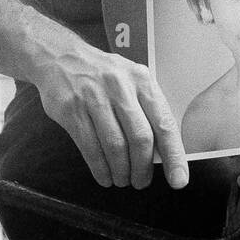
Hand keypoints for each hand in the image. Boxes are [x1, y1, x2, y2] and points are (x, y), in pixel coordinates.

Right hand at [34, 39, 187, 190]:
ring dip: (121, 171)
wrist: (60, 57)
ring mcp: (94, 97)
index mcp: (142, 80)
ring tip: (122, 180)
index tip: (179, 179)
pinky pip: (90, 147)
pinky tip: (104, 176)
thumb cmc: (103, 75)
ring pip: (115, 146)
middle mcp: (120, 87)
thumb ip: (146, 111)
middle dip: (142, 168)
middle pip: (140, 138)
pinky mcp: (72, 109)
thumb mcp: (131, 81)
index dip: (174, 155)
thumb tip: (162, 152)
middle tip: (141, 182)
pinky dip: (100, 168)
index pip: (164, 123)